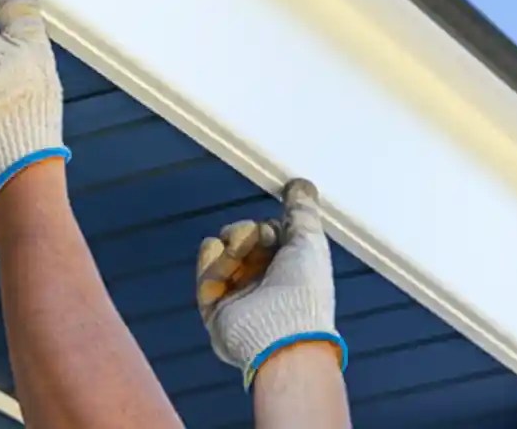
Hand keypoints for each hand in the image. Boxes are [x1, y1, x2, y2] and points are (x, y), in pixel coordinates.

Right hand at [196, 179, 345, 387]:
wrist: (280, 333)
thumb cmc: (303, 290)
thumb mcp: (310, 241)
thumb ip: (302, 211)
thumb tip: (300, 184)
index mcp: (291, 270)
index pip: (273, 234)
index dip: (272, 225)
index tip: (275, 226)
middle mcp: (265, 282)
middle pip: (247, 238)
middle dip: (249, 232)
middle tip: (259, 239)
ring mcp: (238, 292)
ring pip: (225, 247)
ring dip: (233, 241)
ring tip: (240, 253)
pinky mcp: (214, 301)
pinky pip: (206, 265)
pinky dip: (211, 254)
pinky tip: (221, 253)